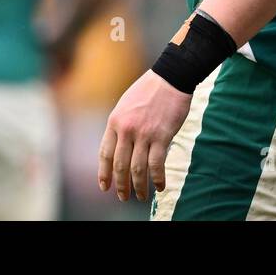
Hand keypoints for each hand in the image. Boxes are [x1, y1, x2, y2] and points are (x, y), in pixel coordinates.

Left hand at [97, 70, 191, 200]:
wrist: (171, 77)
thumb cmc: (150, 89)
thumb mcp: (126, 104)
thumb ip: (121, 124)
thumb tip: (120, 146)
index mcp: (115, 122)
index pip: (105, 154)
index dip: (104, 173)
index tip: (104, 187)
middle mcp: (126, 130)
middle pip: (120, 165)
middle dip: (120, 185)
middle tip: (123, 197)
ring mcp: (144, 134)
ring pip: (137, 168)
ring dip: (139, 186)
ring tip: (141, 196)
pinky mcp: (162, 136)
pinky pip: (157, 164)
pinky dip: (158, 178)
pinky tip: (160, 186)